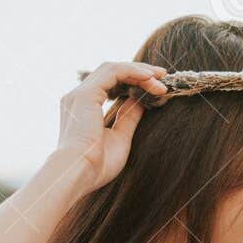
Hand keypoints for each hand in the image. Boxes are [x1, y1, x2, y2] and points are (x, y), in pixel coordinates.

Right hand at [56, 61, 168, 193]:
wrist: (79, 174)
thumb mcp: (121, 138)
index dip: (134, 82)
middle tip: (164, 77)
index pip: (110, 84)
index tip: (157, 88)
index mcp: (84, 108)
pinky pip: (113, 72)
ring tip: (161, 78)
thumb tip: (140, 101)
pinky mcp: (86, 94)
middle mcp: (79, 97)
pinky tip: (150, 78)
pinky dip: (133, 72)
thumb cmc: (97, 165)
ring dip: (140, 71)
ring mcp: (81, 94)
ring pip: (113, 69)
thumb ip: (128, 117)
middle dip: (140, 72)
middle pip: (112, 73)